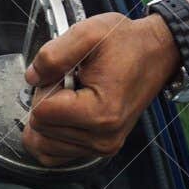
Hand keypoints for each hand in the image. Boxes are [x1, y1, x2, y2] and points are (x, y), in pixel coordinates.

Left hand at [21, 12, 180, 164]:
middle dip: (47, 101)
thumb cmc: (127, 43)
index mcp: (100, 113)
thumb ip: (52, 55)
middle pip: (40, 127)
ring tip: (75, 95)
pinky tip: (65, 115)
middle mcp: (102, 137)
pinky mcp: (99, 149)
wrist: (157, 52)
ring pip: (42, 142)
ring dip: (50, 117)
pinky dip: (50, 134)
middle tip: (73, 82)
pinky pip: (52, 154)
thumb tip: (32, 78)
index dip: (46, 87)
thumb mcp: (88, 33)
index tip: (68, 74)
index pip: (40, 112)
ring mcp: (102, 146)